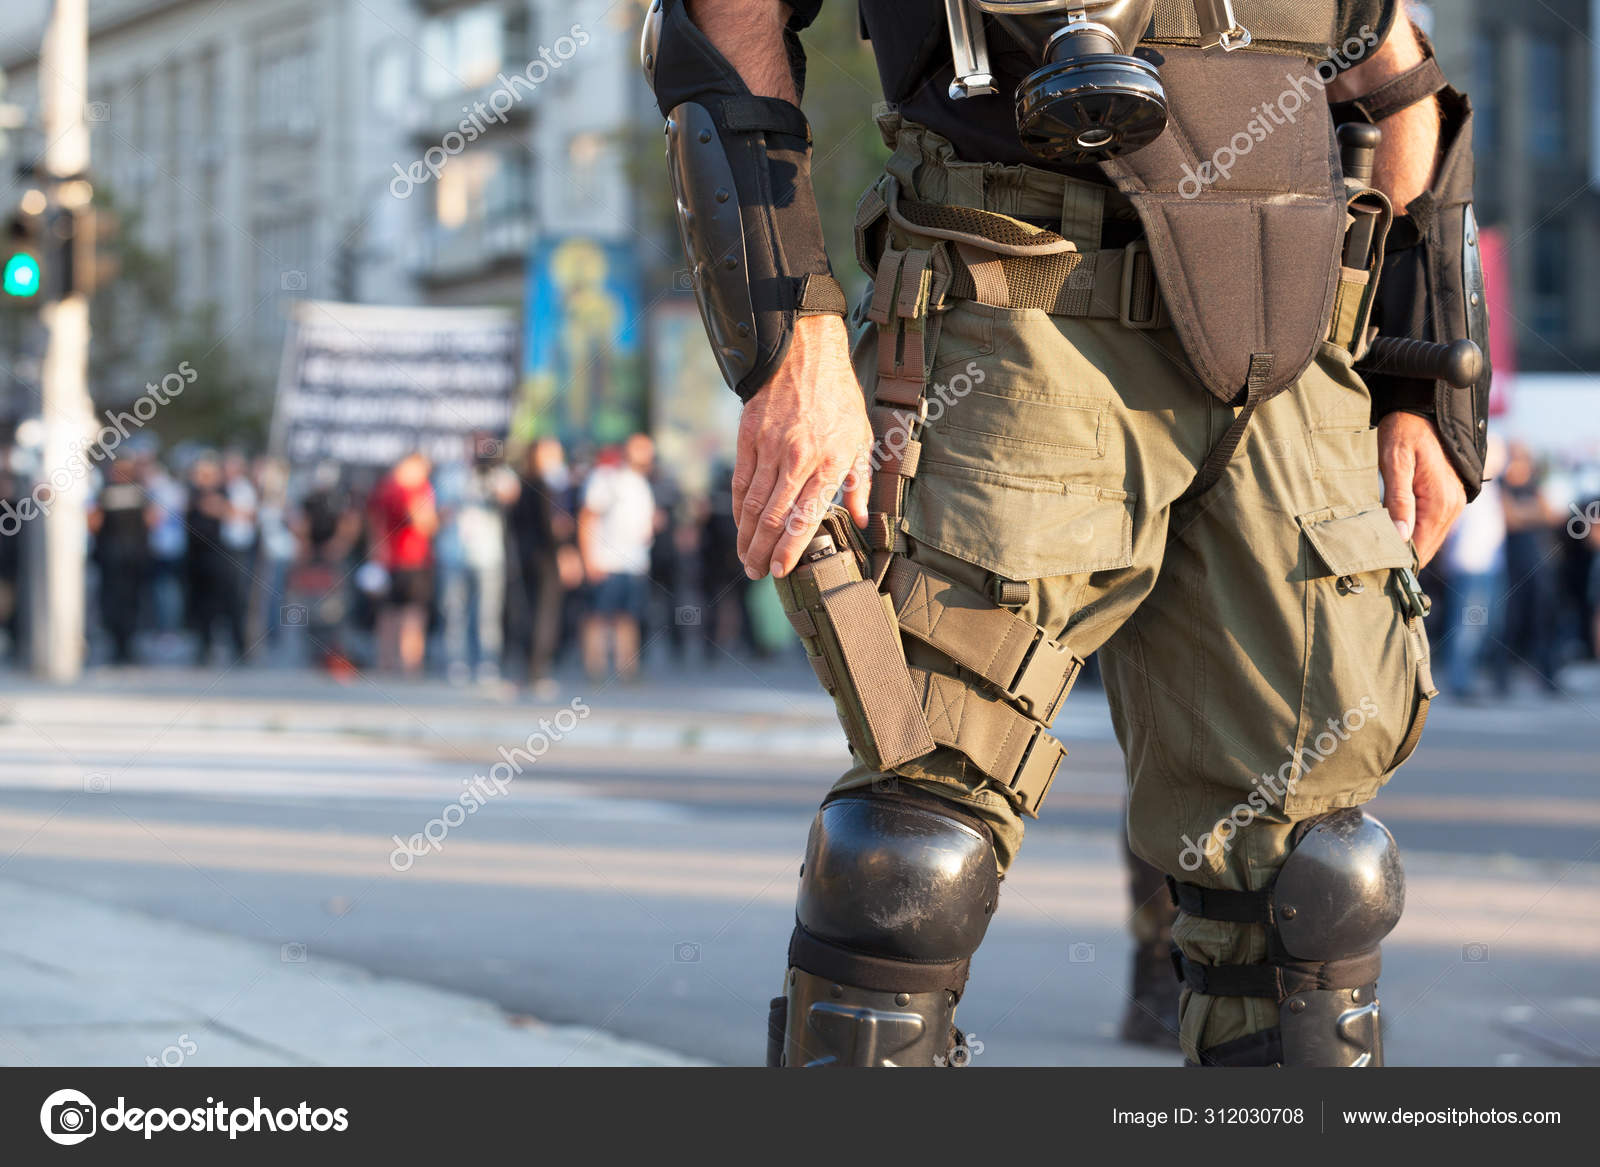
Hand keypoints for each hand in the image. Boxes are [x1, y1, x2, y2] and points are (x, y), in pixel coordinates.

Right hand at [732, 314, 872, 579]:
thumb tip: (862, 519)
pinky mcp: (749, 437)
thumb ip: (860, 482)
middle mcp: (797, 459)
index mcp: (829, 462)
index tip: (781, 571)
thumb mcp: (861, 437)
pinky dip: (738, 508)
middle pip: (773, 517)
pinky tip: (739, 525)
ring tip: (745, 558)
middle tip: (757, 573)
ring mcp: (769, 448)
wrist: (804, 352)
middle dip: (763, 551)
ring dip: (746, 536)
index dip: (790, 549)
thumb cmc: (838, 396)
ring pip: (752, 504)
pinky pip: (740, 481)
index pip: (804, 517)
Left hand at [1378, 411, 1466, 566]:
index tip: (1372, 569)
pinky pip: (1430, 527)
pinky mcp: (1447, 499)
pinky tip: (1391, 536)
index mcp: (1440, 502)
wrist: (1422, 409)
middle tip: (1369, 565)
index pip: (1420, 547)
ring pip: (1428, 539)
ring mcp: (1453, 504)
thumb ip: (1398, 499)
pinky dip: (1412, 535)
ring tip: (1376, 553)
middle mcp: (1453, 507)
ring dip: (1406, 547)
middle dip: (1400, 558)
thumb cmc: (1405, 431)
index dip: (1398, 561)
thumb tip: (1400, 536)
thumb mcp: (1396, 461)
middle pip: (1426, 548)